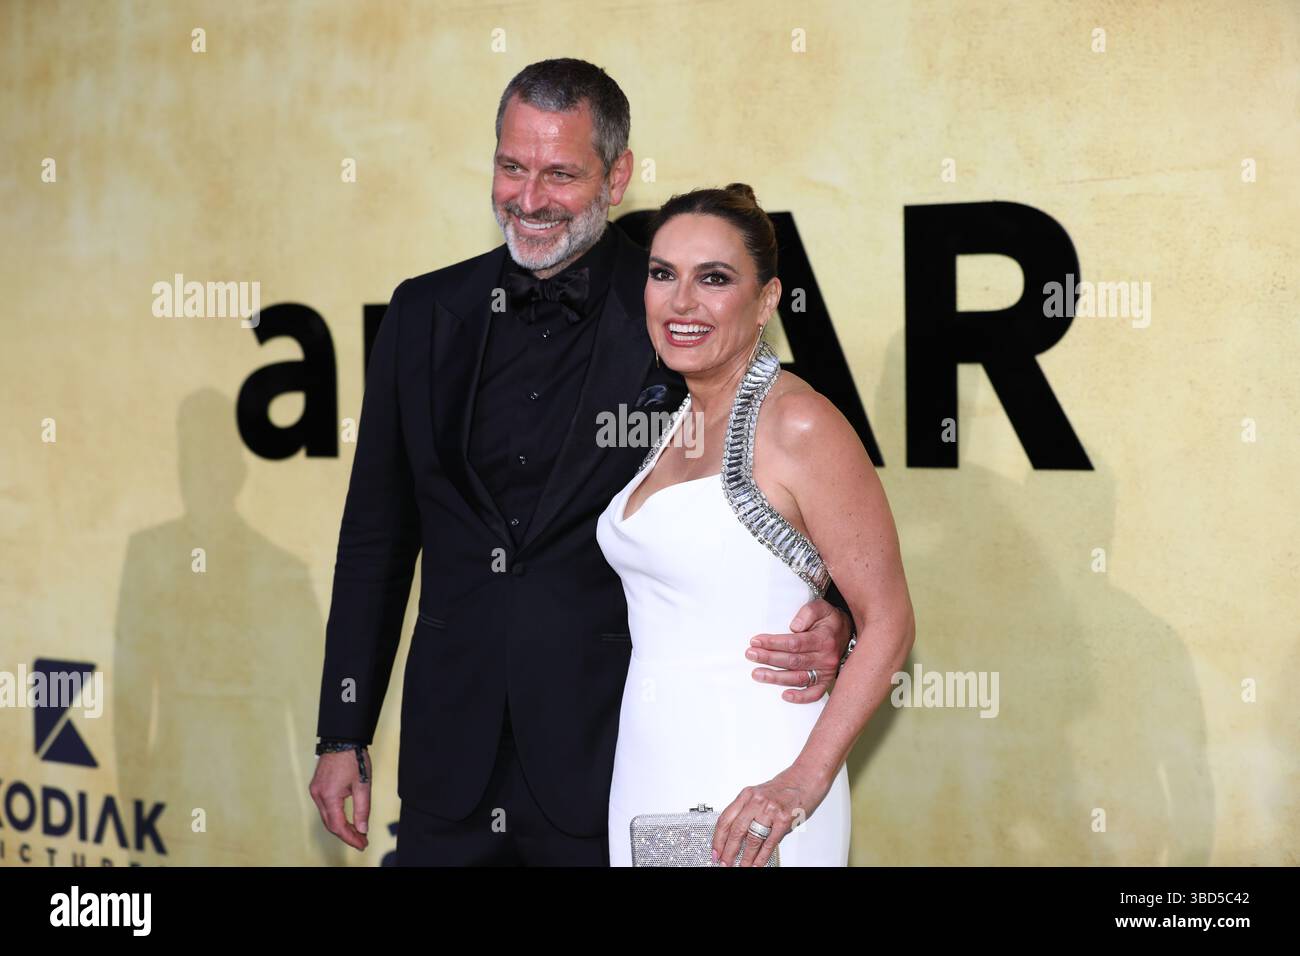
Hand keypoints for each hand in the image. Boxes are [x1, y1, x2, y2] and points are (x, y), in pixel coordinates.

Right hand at [309, 749, 371, 850]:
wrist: (342, 739)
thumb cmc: (354, 758)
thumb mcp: (363, 784)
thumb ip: (363, 809)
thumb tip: (363, 829)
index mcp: (329, 795)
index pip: (338, 826)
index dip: (350, 838)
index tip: (362, 844)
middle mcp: (318, 795)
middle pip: (330, 824)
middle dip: (346, 835)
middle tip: (361, 841)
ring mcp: (315, 791)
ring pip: (327, 817)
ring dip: (340, 827)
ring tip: (356, 833)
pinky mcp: (316, 787)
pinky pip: (325, 808)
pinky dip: (335, 816)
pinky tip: (345, 820)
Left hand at [711, 764, 830, 866]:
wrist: (806, 778)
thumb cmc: (784, 787)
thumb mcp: (759, 794)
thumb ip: (747, 810)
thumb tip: (735, 833)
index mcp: (746, 795)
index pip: (725, 819)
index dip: (718, 838)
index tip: (715, 851)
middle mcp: (756, 801)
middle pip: (736, 830)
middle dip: (728, 851)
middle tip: (724, 862)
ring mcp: (770, 810)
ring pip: (752, 839)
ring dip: (745, 857)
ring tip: (741, 866)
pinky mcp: (784, 819)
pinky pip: (770, 842)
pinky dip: (762, 856)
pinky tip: (757, 863)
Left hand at [746, 598, 851, 701]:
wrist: (846, 631)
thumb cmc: (828, 619)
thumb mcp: (821, 608)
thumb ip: (808, 613)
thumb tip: (794, 627)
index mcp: (823, 639)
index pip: (795, 643)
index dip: (774, 643)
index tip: (756, 641)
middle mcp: (825, 658)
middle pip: (793, 660)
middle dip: (769, 658)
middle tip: (750, 655)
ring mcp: (826, 672)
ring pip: (799, 678)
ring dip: (776, 678)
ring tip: (757, 674)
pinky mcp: (825, 681)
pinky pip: (814, 693)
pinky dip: (801, 697)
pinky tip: (784, 696)